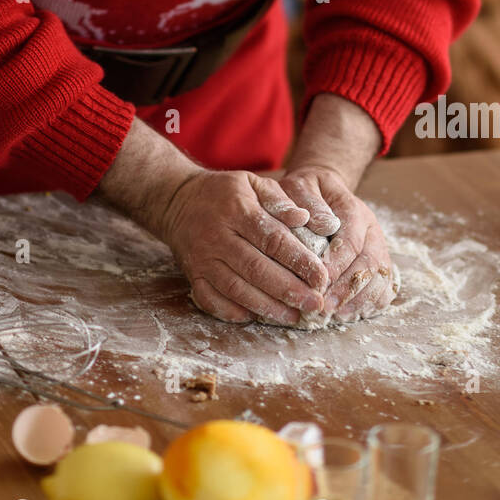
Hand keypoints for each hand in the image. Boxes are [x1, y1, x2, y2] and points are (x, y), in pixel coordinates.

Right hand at [158, 169, 331, 325]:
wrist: (178, 199)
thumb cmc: (225, 192)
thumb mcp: (252, 182)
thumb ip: (279, 199)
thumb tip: (305, 218)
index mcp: (237, 209)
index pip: (272, 238)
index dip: (299, 260)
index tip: (321, 277)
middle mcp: (218, 236)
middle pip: (256, 268)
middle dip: (289, 290)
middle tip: (315, 304)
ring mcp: (203, 258)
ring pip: (236, 288)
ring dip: (266, 306)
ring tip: (293, 316)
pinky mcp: (192, 274)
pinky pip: (210, 299)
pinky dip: (232, 312)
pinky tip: (255, 317)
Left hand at [276, 166, 396, 319]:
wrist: (325, 191)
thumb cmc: (308, 191)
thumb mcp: (302, 186)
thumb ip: (310, 201)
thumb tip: (324, 224)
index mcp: (354, 210)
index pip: (351, 240)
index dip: (337, 264)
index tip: (318, 283)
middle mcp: (371, 229)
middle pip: (369, 263)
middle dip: (347, 289)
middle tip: (325, 307)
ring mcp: (378, 246)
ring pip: (380, 278)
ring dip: (359, 300)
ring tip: (336, 315)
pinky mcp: (378, 262)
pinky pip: (384, 287)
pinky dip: (370, 304)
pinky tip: (348, 314)